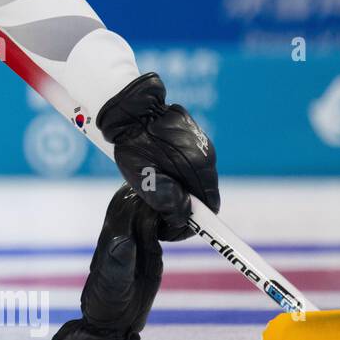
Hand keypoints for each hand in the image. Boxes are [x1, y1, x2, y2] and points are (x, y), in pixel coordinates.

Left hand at [96, 72, 220, 240]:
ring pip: (196, 180)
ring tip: (157, 191)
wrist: (129, 109)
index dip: (197, 222)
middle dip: (186, 207)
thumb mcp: (144, 178)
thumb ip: (165, 200)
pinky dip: (179, 174)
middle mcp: (207, 156)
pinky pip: (190, 165)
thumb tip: (182, 218)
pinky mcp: (193, 139)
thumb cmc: (132, 144)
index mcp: (199, 167)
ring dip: (181, 190)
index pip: (210, 205)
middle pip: (203, 194)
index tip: (178, 229)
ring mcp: (201, 146)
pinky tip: (160, 172)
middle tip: (161, 214)